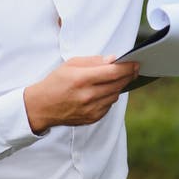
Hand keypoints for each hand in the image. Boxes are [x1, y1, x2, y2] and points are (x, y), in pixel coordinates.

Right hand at [24, 56, 138, 133]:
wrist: (42, 107)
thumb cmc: (56, 82)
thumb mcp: (71, 64)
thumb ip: (94, 61)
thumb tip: (113, 60)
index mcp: (82, 79)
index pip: (113, 72)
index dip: (127, 67)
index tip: (136, 62)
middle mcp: (88, 96)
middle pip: (118, 84)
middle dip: (128, 75)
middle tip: (133, 69)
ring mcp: (90, 109)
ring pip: (115, 95)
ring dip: (118, 86)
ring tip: (115, 78)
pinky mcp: (92, 118)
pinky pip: (109, 105)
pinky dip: (109, 97)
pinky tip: (103, 91)